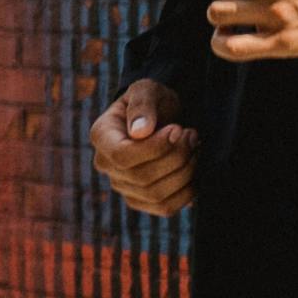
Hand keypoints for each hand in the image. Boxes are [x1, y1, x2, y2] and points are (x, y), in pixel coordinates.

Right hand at [91, 79, 197, 217]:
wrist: (163, 119)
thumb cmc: (153, 102)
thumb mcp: (148, 90)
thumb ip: (143, 105)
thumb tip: (140, 132)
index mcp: (101, 136)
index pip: (123, 156)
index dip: (155, 148)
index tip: (178, 129)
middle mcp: (106, 166)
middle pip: (142, 177)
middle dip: (176, 157)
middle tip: (192, 135)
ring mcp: (122, 187)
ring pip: (156, 195)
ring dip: (185, 172)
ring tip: (195, 147)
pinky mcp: (141, 201)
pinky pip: (165, 208)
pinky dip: (187, 192)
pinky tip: (194, 169)